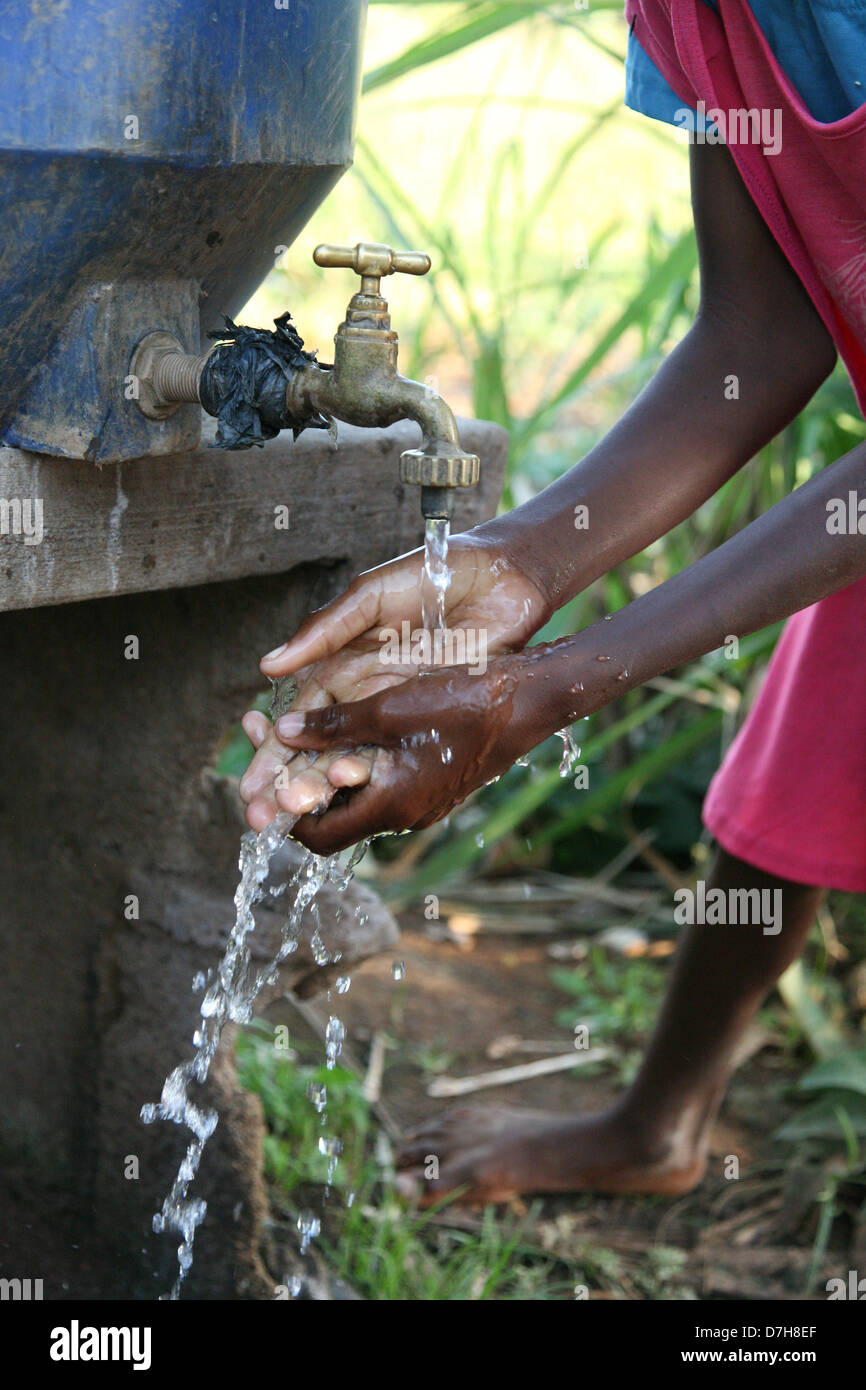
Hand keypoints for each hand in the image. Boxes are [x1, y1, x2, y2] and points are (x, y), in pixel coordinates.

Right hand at [239, 533, 549, 830]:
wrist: (504, 577)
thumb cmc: (434, 574)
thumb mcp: (372, 595)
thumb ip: (325, 629)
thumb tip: (268, 667)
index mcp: (343, 662)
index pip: (300, 718)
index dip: (274, 752)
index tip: (249, 785)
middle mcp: (367, 693)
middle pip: (322, 749)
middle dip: (290, 783)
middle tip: (261, 817)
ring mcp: (402, 709)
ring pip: (358, 759)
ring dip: (327, 790)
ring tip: (298, 818)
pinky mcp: (437, 717)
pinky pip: (403, 753)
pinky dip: (376, 777)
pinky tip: (350, 802)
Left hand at [271, 655, 531, 853]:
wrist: (527, 702)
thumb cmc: (463, 705)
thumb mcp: (389, 710)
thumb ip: (332, 725)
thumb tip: (282, 733)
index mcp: (391, 807)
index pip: (317, 838)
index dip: (282, 816)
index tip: (258, 781)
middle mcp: (403, 815)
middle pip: (331, 816)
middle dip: (290, 780)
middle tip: (262, 738)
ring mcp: (419, 802)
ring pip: (354, 796)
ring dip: (317, 766)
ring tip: (289, 725)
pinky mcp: (431, 784)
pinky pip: (379, 783)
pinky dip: (349, 760)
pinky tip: (336, 725)